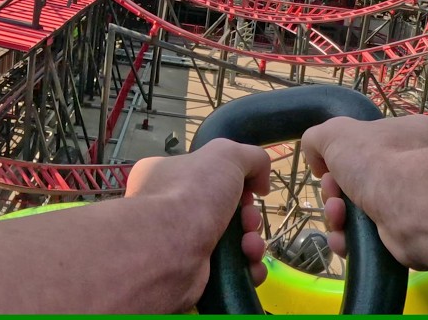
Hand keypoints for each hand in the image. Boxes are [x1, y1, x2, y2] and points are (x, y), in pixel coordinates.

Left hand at [124, 138, 270, 308]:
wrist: (169, 250)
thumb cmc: (191, 193)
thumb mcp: (226, 154)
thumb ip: (252, 157)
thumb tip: (261, 185)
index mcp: (167, 176)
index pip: (207, 175)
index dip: (235, 181)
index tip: (249, 189)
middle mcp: (170, 210)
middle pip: (226, 210)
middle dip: (248, 216)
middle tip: (248, 220)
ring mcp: (181, 245)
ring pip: (232, 242)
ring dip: (252, 242)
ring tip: (249, 246)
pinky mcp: (194, 274)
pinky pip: (231, 270)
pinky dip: (247, 268)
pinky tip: (250, 264)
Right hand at [301, 114, 427, 268]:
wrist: (408, 205)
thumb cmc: (378, 159)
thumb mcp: (336, 132)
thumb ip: (318, 138)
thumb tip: (318, 161)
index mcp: (408, 134)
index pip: (368, 143)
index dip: (340, 156)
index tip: (327, 167)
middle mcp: (413, 167)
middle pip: (357, 180)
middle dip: (334, 190)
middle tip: (333, 194)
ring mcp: (408, 203)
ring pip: (358, 211)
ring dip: (337, 215)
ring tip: (338, 214)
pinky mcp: (402, 235)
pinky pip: (365, 237)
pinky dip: (348, 239)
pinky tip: (342, 238)